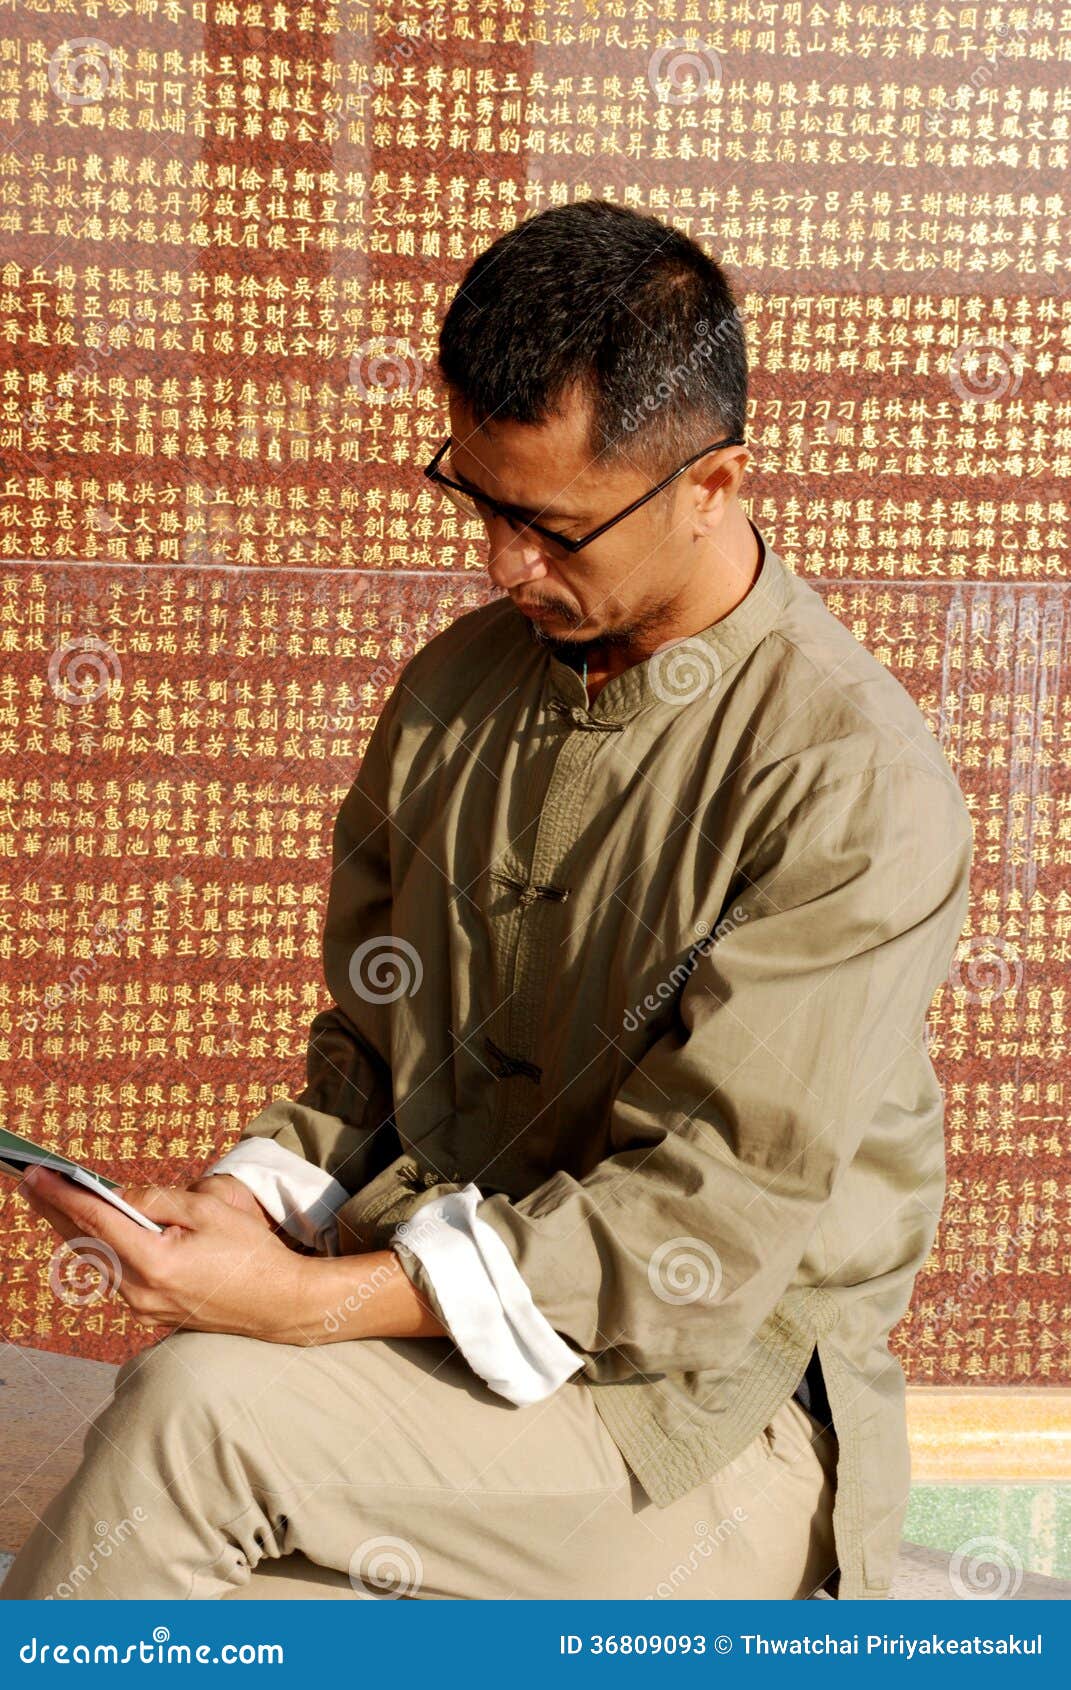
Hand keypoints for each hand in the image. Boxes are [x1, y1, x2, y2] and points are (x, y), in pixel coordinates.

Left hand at [16, 1164, 319, 1343]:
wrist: (278, 1304)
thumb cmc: (250, 1252)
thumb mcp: (210, 1210)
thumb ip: (159, 1200)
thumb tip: (119, 1196)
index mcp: (156, 1263)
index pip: (97, 1222)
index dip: (62, 1196)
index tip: (36, 1174)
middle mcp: (141, 1292)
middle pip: (86, 1244)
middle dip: (54, 1210)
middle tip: (28, 1180)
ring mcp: (142, 1307)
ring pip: (95, 1260)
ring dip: (71, 1228)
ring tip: (49, 1199)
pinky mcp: (149, 1311)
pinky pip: (112, 1272)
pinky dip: (95, 1246)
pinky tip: (86, 1229)